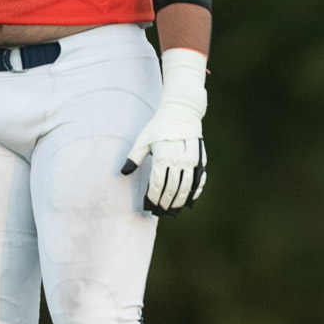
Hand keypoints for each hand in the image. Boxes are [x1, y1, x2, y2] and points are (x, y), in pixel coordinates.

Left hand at [121, 49, 207, 213]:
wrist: (182, 111)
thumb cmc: (159, 125)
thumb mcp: (143, 139)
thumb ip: (134, 157)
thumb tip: (123, 172)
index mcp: (163, 156)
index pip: (158, 184)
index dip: (154, 198)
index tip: (150, 206)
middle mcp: (178, 160)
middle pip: (172, 189)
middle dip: (166, 203)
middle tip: (161, 212)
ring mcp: (191, 160)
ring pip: (186, 187)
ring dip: (180, 201)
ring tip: (173, 210)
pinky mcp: (200, 158)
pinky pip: (199, 179)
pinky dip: (195, 191)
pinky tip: (190, 199)